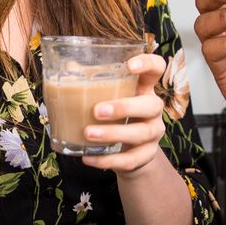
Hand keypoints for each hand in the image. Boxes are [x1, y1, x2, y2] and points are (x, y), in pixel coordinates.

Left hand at [82, 52, 166, 172]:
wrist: (128, 152)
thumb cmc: (114, 116)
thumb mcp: (107, 96)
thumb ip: (92, 81)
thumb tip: (69, 64)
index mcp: (144, 87)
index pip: (156, 68)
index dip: (147, 64)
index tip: (129, 65)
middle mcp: (153, 109)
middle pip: (152, 105)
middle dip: (125, 107)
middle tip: (97, 111)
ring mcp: (153, 133)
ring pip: (141, 133)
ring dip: (114, 133)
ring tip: (89, 134)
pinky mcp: (146, 155)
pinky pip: (131, 160)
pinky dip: (108, 160)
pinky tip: (88, 157)